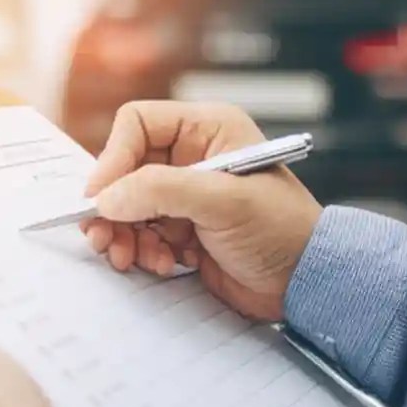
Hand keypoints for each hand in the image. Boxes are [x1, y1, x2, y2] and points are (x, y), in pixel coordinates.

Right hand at [83, 101, 322, 321]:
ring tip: (128, 257)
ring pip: (127, 205)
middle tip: (102, 236)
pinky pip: (141, 233)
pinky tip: (162, 264)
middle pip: (125, 169)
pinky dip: (141, 251)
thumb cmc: (282, 230)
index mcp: (207, 129)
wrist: (306, 281)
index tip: (100, 198)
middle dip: (112, 206)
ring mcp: (185, 195)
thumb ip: (162, 191)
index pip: (137, 125)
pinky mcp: (182, 229)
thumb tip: (107, 198)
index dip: (113, 159)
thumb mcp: (223, 202)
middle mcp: (192, 156)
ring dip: (122, 233)